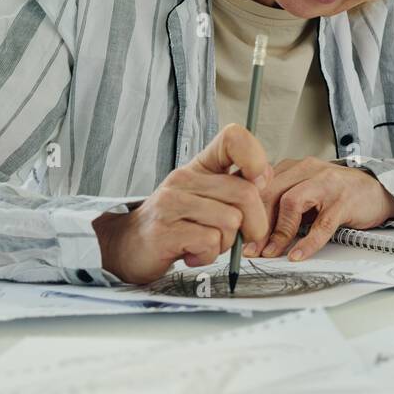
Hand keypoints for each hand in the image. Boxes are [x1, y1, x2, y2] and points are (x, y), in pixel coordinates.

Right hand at [92, 124, 273, 283]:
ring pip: (231, 221)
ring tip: (206, 243)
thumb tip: (266, 179)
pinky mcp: (165, 231)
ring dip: (227, 243)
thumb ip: (237, 187)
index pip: (234, 138)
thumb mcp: (208, 198)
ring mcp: (172, 203)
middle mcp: (184, 178)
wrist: (128, 246)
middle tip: (239, 236)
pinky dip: (208, 256)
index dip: (255, 158)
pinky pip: (210, 243)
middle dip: (254, 224)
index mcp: (200, 166)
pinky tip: (192, 253)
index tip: (258, 183)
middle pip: (246, 193)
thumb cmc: (176, 222)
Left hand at [255, 157, 393, 259]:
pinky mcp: (343, 201)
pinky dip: (307, 243)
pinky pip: (321, 224)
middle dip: (257, 224)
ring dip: (278, 233)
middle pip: (271, 193)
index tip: (239, 234)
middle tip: (250, 249)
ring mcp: (327, 183)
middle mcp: (309, 169)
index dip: (247, 211)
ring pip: (291, 204)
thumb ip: (282, 202)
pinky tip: (297, 254)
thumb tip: (253, 229)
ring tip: (270, 253)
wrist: (378, 191)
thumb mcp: (307, 192)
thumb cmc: (339, 193)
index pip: (261, 185)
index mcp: (295, 167)